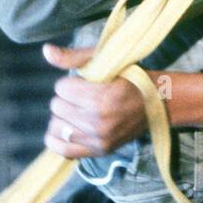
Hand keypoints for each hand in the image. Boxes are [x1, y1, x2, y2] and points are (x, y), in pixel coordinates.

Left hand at [41, 44, 147, 158]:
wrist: (157, 102)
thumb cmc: (129, 77)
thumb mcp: (104, 61)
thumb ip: (73, 57)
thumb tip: (46, 51)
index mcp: (101, 98)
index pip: (61, 88)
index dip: (70, 82)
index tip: (83, 83)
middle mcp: (99, 122)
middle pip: (57, 106)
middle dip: (66, 98)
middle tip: (82, 97)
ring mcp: (99, 139)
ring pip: (55, 126)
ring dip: (62, 116)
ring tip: (76, 111)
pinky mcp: (99, 151)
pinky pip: (62, 149)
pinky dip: (57, 138)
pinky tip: (65, 128)